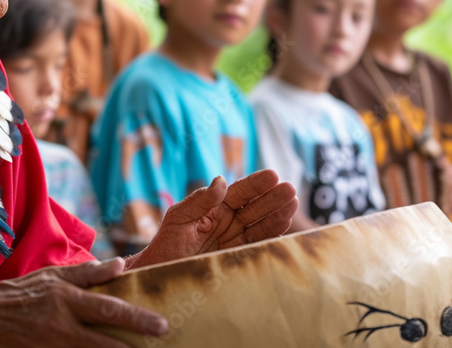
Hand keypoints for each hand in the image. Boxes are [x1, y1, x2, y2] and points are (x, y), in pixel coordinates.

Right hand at [0, 258, 168, 346]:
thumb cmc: (20, 294)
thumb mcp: (52, 275)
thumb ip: (88, 272)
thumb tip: (122, 264)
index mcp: (65, 298)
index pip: (109, 309)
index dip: (137, 319)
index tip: (162, 325)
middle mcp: (60, 326)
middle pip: (105, 342)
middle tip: (160, 346)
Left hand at [130, 170, 296, 268]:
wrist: (159, 275)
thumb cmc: (164, 245)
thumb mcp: (179, 218)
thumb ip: (199, 201)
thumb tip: (221, 180)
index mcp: (213, 208)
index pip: (238, 192)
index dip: (255, 184)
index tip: (272, 175)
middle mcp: (227, 222)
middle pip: (254, 207)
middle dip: (272, 198)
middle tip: (290, 189)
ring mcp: (233, 240)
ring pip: (260, 224)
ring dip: (277, 215)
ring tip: (292, 204)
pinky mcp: (237, 258)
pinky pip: (258, 245)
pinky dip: (272, 236)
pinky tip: (285, 227)